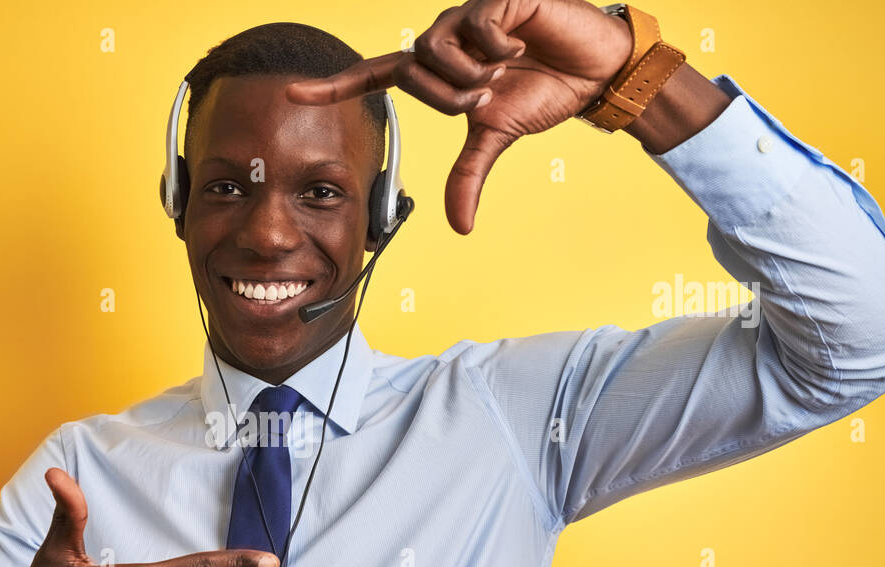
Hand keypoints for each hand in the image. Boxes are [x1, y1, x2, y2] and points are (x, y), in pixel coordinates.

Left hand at [285, 0, 633, 233]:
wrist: (593, 69)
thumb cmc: (542, 90)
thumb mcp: (496, 136)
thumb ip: (469, 175)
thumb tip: (460, 227)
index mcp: (437, 68)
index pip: (374, 76)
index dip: (333, 88)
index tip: (290, 94)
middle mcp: (443, 37)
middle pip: (413, 69)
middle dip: (449, 97)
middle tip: (488, 96)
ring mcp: (467, 15)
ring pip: (435, 48)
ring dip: (471, 74)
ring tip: (506, 69)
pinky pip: (477, 26)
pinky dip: (500, 46)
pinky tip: (523, 41)